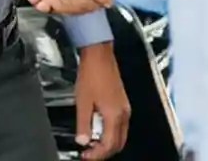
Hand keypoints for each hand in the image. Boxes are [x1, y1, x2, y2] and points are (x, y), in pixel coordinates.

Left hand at [75, 43, 129, 158]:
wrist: (99, 56)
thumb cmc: (92, 74)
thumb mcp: (82, 102)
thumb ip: (83, 124)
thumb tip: (83, 140)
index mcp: (114, 115)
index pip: (109, 145)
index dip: (97, 154)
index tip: (86, 156)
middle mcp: (123, 114)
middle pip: (118, 143)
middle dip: (104, 151)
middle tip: (89, 153)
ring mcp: (125, 109)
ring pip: (120, 136)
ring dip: (107, 143)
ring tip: (91, 143)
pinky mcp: (122, 104)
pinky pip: (119, 126)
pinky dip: (109, 132)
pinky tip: (97, 129)